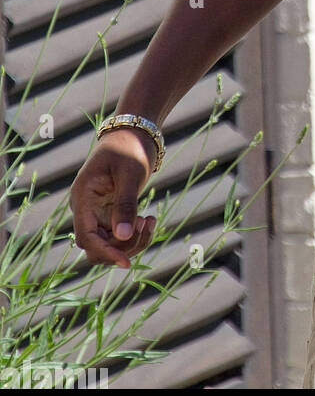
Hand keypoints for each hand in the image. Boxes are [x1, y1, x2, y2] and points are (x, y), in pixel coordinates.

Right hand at [69, 130, 157, 269]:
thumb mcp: (130, 174)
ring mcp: (97, 213)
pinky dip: (135, 234)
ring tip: (150, 220)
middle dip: (123, 245)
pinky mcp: (110, 214)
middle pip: (97, 247)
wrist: (134, 133)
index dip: (105, 252)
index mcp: (83, 198)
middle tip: (147, 222)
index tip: (127, 262)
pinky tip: (149, 219)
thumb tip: (122, 237)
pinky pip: (118, 236)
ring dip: (131, 241)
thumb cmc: (129, 148)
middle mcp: (86, 210)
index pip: (86, 237)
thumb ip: (126, 205)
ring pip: (109, 245)